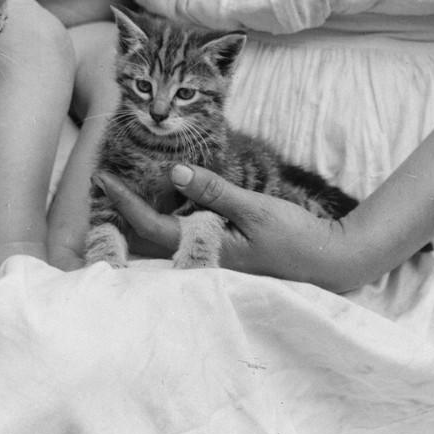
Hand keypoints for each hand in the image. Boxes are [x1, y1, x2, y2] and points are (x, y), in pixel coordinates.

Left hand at [96, 165, 370, 295]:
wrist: (331, 261)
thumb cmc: (295, 238)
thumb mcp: (254, 209)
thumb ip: (213, 191)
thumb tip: (174, 172)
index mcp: (207, 252)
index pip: (152, 228)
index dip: (125, 203)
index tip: (103, 178)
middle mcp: (204, 261)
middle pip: (150, 240)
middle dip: (123, 212)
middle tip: (101, 180)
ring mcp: (213, 260)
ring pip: (165, 240)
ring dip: (141, 215)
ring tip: (120, 188)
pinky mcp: (224, 254)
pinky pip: (184, 238)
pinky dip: (165, 220)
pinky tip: (161, 202)